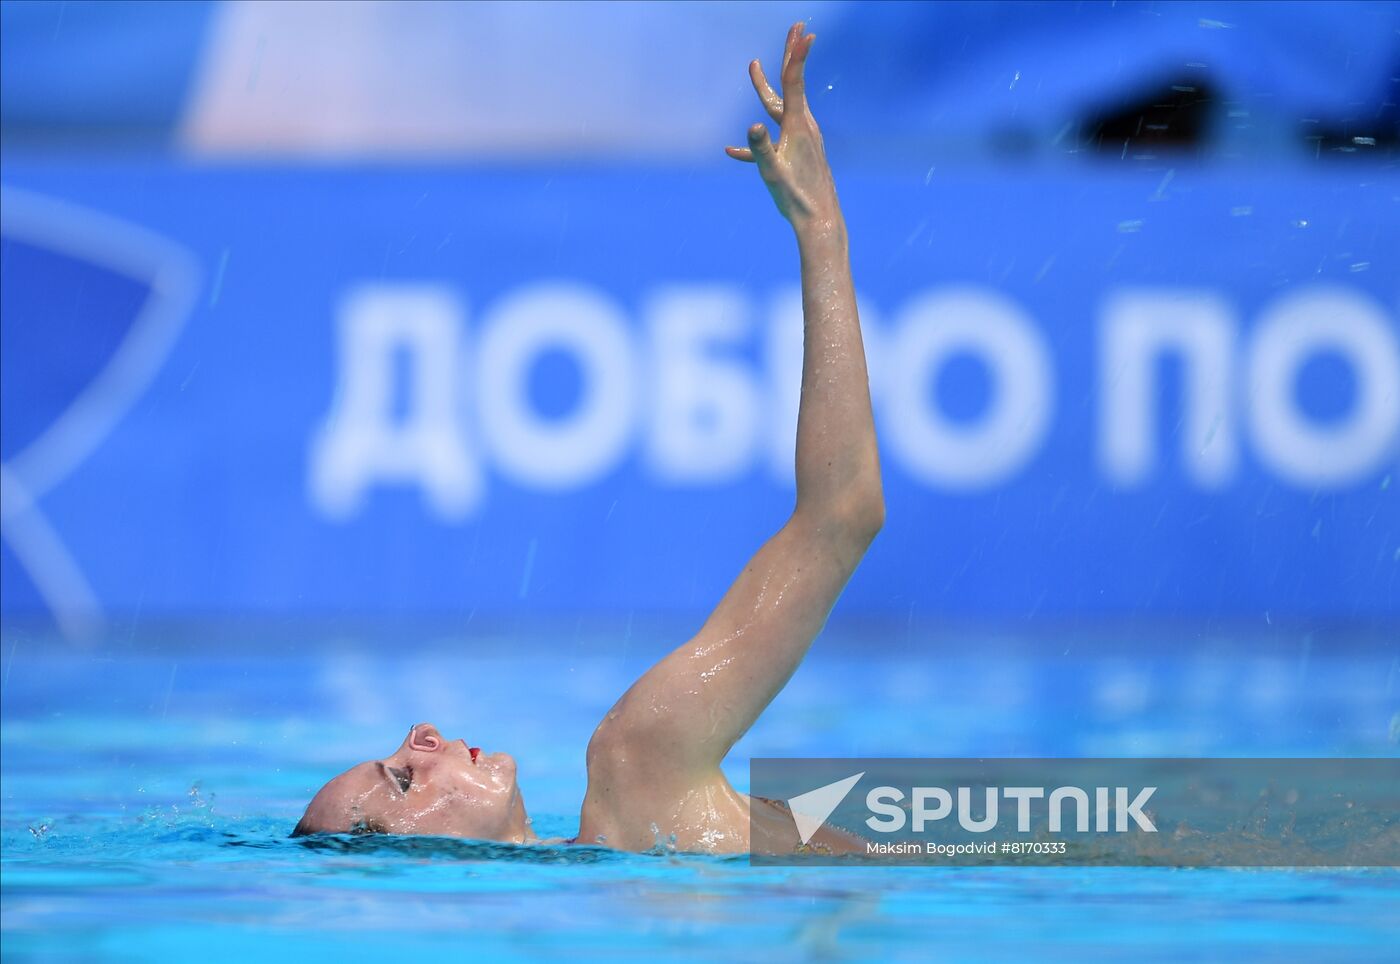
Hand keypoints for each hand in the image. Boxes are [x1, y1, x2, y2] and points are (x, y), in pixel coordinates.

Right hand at [726, 22, 839, 232]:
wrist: (818, 220)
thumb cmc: (796, 197)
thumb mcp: (773, 173)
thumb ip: (761, 148)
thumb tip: (753, 125)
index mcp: (798, 127)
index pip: (794, 83)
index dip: (797, 56)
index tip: (804, 32)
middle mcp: (803, 127)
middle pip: (792, 84)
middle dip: (790, 55)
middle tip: (797, 27)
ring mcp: (802, 138)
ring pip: (783, 105)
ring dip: (769, 86)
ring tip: (754, 68)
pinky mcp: (798, 152)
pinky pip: (775, 136)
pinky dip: (757, 137)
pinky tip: (732, 151)